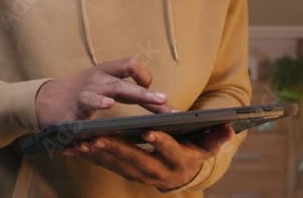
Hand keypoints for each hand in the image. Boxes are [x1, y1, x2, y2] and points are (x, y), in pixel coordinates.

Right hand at [35, 57, 173, 127]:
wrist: (43, 100)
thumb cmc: (79, 92)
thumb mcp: (100, 83)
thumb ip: (124, 89)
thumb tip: (156, 100)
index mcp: (105, 72)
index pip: (130, 65)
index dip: (144, 75)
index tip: (155, 93)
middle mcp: (96, 79)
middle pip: (123, 84)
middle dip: (144, 95)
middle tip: (163, 101)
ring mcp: (83, 93)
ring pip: (105, 92)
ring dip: (118, 97)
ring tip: (126, 100)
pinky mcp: (71, 109)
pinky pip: (83, 108)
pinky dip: (92, 108)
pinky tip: (100, 109)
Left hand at [64, 125, 234, 190]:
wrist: (182, 174)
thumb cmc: (194, 152)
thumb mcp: (207, 145)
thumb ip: (216, 137)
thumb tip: (230, 128)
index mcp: (176, 161)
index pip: (168, 150)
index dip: (159, 141)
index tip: (149, 130)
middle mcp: (155, 171)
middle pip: (134, 159)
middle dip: (116, 148)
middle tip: (99, 136)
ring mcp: (137, 173)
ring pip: (115, 163)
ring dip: (97, 154)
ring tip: (80, 142)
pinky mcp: (124, 171)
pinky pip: (105, 164)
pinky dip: (89, 156)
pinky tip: (72, 148)